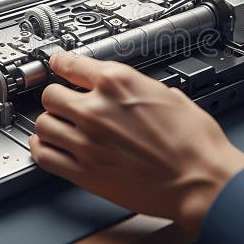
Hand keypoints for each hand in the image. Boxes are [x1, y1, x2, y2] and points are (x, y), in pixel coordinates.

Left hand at [29, 52, 243, 237]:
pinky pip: (45, 156)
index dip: (60, 63)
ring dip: (49, 122)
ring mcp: (86, 142)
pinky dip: (42, 149)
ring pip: (43, 124)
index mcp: (117, 83)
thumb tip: (125, 85)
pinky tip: (48, 146)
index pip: (70, 64)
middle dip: (57, 96)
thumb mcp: (168, 93)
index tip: (56, 64)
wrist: (201, 180)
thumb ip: (136, 86)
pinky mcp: (84, 172)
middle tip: (64, 101)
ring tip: (57, 125)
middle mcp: (96, 109)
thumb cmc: (195, 142)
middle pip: (51, 94)